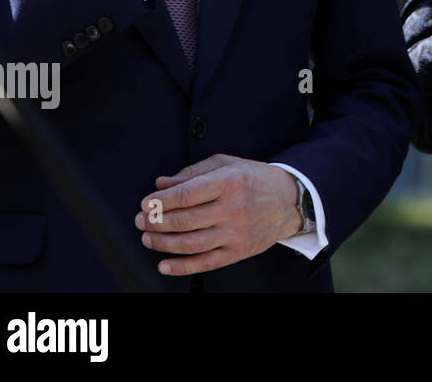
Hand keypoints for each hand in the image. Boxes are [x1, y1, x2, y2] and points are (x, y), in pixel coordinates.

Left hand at [134, 154, 302, 275]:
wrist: (288, 200)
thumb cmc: (254, 179)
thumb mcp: (227, 164)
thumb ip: (193, 173)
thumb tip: (162, 184)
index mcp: (230, 181)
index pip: (185, 194)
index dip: (159, 201)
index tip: (145, 203)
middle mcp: (233, 208)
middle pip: (183, 220)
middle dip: (154, 222)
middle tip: (142, 220)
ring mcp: (236, 232)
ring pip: (189, 243)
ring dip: (162, 243)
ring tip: (148, 238)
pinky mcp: (238, 251)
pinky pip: (205, 263)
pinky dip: (181, 267)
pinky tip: (164, 265)